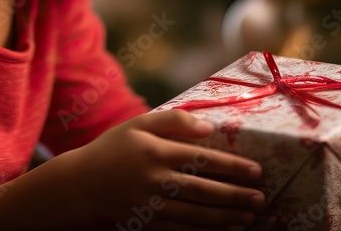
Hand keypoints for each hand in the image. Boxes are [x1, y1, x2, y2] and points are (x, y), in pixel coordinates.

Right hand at [60, 109, 264, 228]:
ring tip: (249, 216)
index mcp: (154, 151)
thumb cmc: (113, 148)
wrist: (81, 183)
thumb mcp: (137, 124)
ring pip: (196, 214)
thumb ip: (172, 120)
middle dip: (234, 195)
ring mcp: (150, 204)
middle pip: (202, 189)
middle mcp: (154, 179)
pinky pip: (182, 230)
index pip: (200, 159)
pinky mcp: (147, 223)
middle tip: (259, 197)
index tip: (255, 171)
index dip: (230, 166)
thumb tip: (207, 127)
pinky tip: (224, 230)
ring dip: (226, 216)